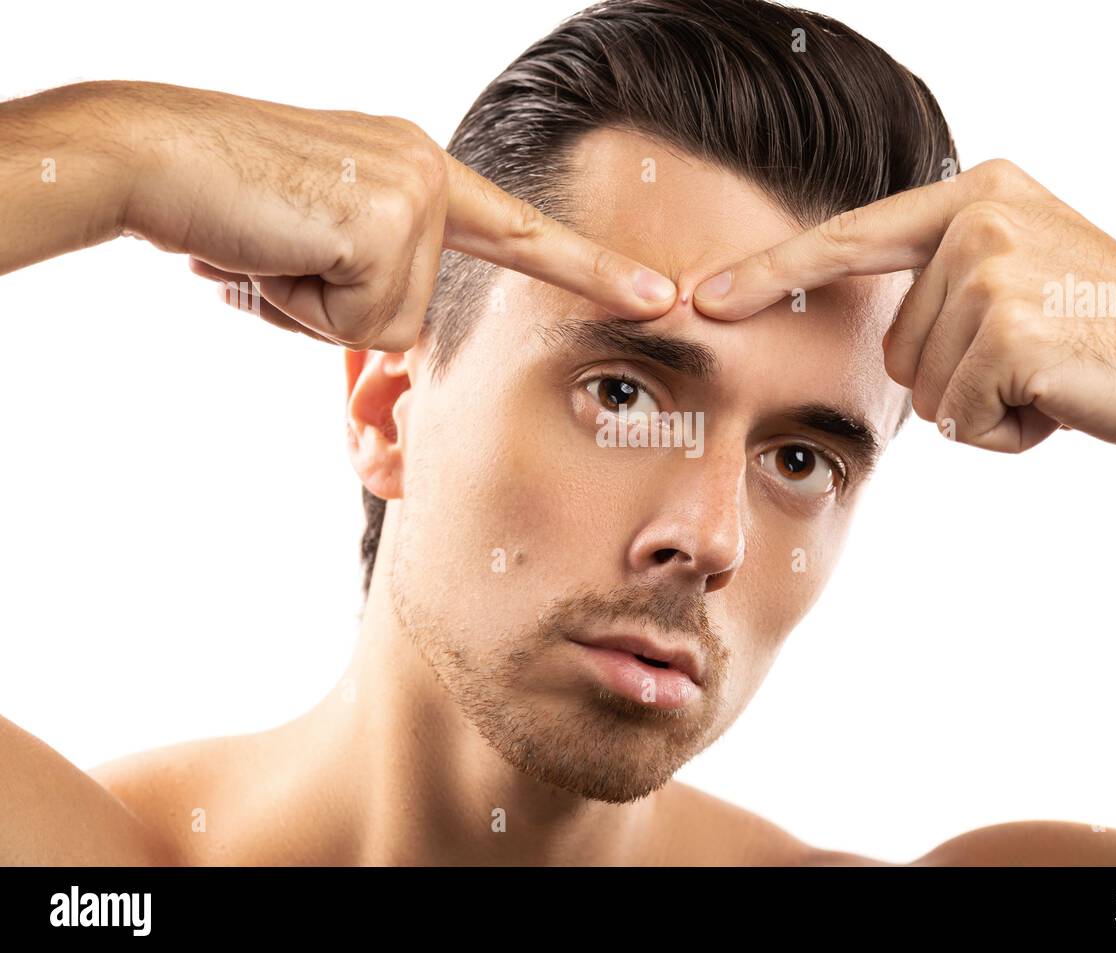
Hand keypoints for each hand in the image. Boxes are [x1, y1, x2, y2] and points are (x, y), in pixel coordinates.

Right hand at [114, 81, 676, 349]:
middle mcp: (429, 170)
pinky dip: (301, 303)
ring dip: (314, 305)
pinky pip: (361, 315)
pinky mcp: (392, 214)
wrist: (149, 154)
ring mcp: (416, 190)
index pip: (521, 233)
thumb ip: (373, 278)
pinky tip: (269, 245)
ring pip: (387, 321)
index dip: (592, 271)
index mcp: (420, 172)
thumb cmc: (221, 206)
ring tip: (270, 244)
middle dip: (334, 307)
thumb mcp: (316, 246)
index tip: (660, 298)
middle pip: (414, 311)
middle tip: (277, 247)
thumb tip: (387, 330)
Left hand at [690, 159, 1115, 463]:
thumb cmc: (1112, 341)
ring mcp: (994, 266)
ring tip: (1054, 379)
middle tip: (1037, 364)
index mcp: (977, 194)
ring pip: (923, 388)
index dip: (773, 271)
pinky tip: (1063, 402)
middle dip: (953, 380)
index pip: (850, 237)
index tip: (705, 298)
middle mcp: (980, 215)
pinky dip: (1005, 434)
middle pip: (893, 345)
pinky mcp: (1010, 327)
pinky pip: (959, 419)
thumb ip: (947, 285)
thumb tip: (874, 341)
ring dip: (981, 408)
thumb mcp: (1025, 280)